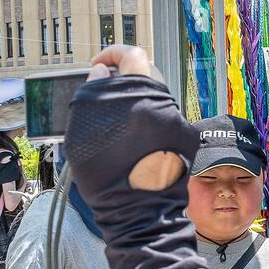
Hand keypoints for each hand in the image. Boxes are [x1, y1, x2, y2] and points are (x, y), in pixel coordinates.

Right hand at [82, 46, 183, 191]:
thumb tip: (101, 71)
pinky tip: (135, 140)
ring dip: (137, 102)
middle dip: (123, 81)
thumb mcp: (83, 135)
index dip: (113, 54)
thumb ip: (92, 96)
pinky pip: (165, 117)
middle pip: (144, 75)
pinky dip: (150, 121)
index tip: (100, 65)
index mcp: (137, 99)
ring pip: (154, 96)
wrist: (139, 214)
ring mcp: (177, 120)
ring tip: (118, 125)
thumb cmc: (108, 180)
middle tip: (105, 96)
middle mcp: (163, 105)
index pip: (133, 56)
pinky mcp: (185, 136)